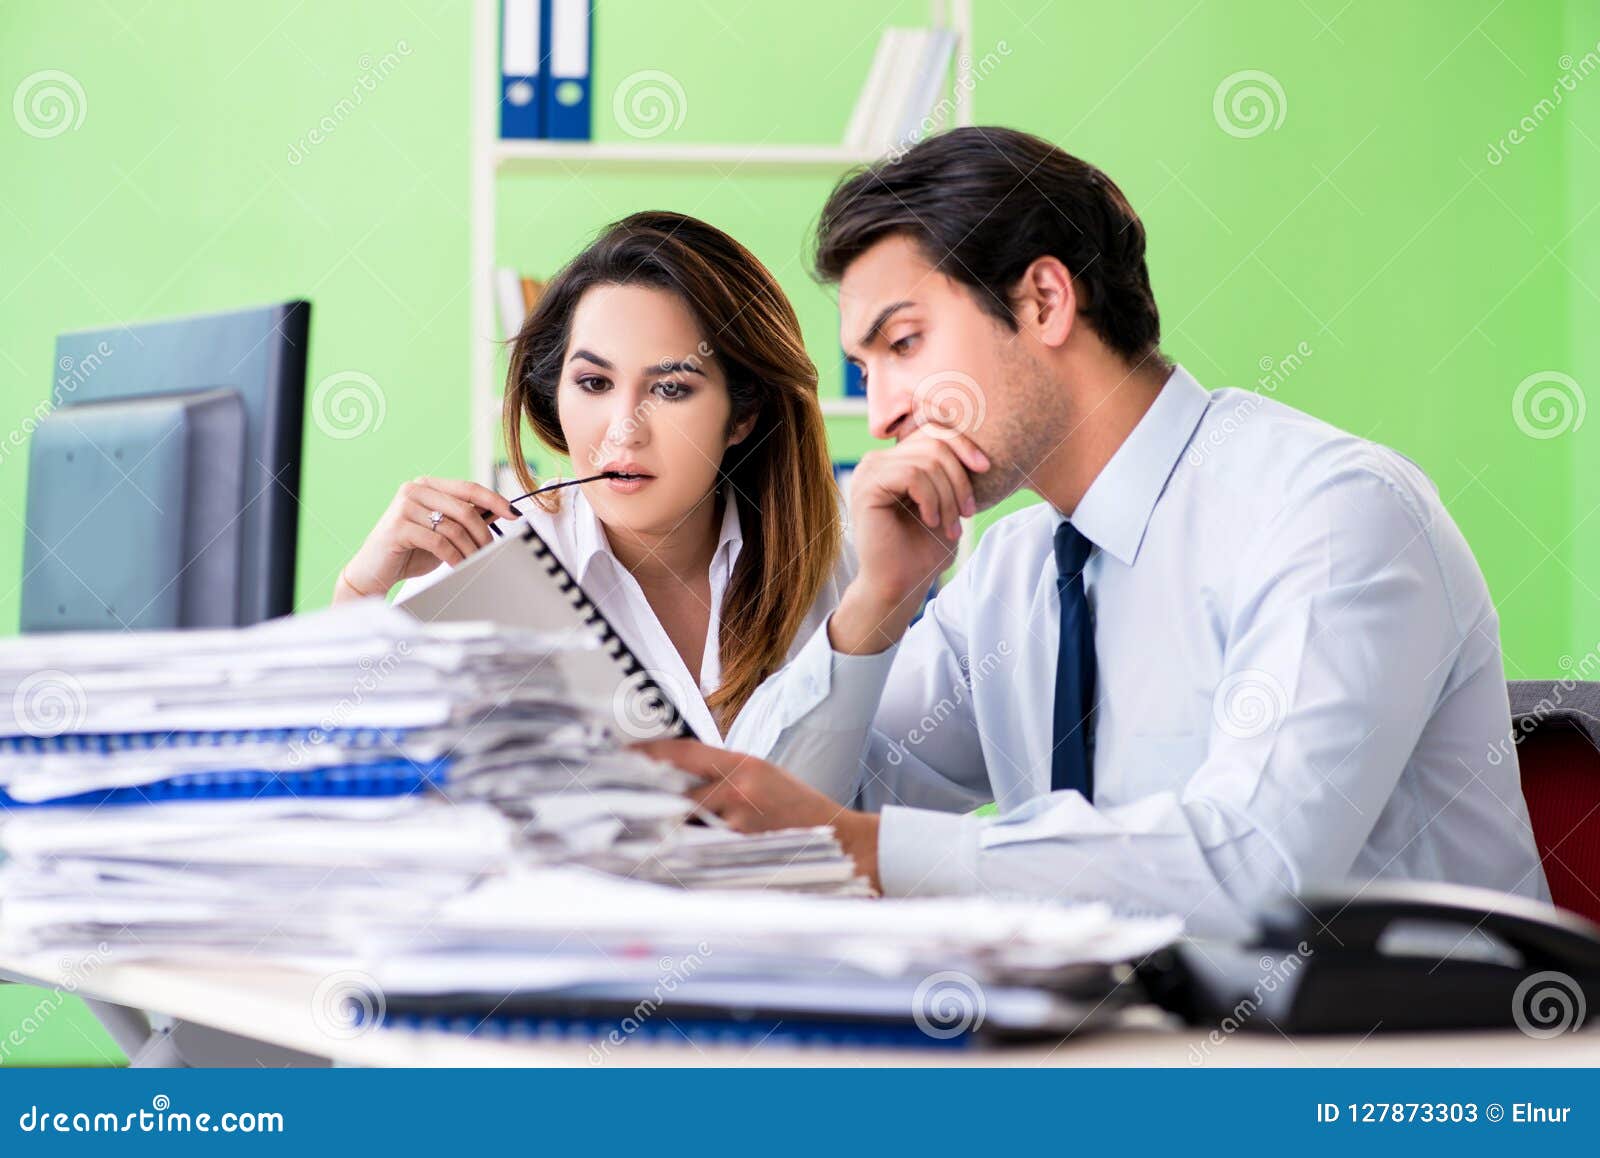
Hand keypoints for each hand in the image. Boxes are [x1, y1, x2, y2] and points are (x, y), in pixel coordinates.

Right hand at [334, 476, 519, 600]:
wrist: (373, 571)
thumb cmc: (409, 552)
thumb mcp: (441, 532)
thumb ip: (463, 519)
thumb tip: (499, 512)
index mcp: (426, 485)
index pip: (468, 487)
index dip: (494, 500)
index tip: (514, 513)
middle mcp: (414, 490)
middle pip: (464, 508)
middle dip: (483, 533)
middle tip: (492, 550)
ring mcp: (404, 506)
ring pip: (453, 527)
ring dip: (470, 548)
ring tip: (476, 562)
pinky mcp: (397, 527)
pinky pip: (438, 541)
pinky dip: (454, 556)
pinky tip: (459, 565)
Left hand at [636, 738, 881, 890]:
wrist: (841, 844)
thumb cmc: (799, 811)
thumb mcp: (764, 777)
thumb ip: (723, 774)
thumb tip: (676, 776)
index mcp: (744, 764)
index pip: (684, 752)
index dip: (648, 752)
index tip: (625, 755)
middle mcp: (738, 789)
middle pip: (673, 789)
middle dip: (647, 795)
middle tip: (620, 799)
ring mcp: (738, 824)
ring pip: (682, 824)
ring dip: (663, 828)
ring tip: (640, 831)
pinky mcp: (740, 853)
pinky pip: (701, 851)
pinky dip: (686, 853)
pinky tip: (672, 858)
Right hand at [831, 428, 988, 653]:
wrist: (898, 585)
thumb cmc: (922, 550)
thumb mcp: (946, 503)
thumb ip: (950, 471)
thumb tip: (976, 443)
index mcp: (895, 460)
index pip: (933, 431)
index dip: (963, 445)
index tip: (986, 469)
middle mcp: (877, 460)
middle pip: (934, 442)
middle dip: (960, 479)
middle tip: (966, 514)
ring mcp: (869, 471)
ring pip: (927, 461)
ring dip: (948, 496)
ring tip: (949, 525)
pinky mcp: (867, 486)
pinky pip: (912, 475)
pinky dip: (931, 499)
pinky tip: (931, 521)